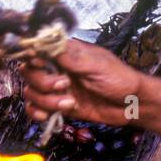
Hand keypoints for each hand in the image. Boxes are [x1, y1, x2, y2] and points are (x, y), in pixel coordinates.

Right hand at [22, 38, 143, 127]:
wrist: (131, 105)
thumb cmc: (119, 79)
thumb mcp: (96, 65)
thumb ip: (71, 57)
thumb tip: (47, 44)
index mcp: (65, 54)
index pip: (37, 50)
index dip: (32, 57)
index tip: (40, 64)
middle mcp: (57, 69)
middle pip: (28, 73)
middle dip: (42, 82)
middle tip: (64, 85)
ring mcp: (56, 89)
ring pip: (31, 92)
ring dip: (47, 101)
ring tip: (70, 103)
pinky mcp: (58, 106)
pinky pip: (35, 109)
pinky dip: (37, 113)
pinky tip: (49, 116)